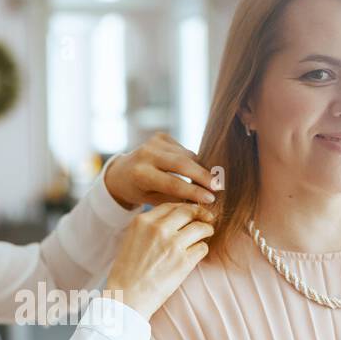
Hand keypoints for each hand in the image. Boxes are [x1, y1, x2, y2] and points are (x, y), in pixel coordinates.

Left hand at [103, 132, 217, 208]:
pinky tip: (195, 170)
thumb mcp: (152, 200)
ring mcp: (153, 142)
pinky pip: (183, 149)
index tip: (211, 199)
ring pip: (186, 155)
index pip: (173, 183)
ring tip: (212, 181)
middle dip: (203, 176)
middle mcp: (146, 154)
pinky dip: (192, 160)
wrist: (121, 173)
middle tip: (219, 186)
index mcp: (141, 174)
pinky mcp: (160, 136)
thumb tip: (203, 202)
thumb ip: (175, 199)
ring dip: (201, 168)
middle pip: (182, 163)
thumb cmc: (138, 191)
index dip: (194, 191)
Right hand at [103, 202, 214, 318]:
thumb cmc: (127, 272)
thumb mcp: (131, 239)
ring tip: (207, 234)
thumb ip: (149, 227)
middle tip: (207, 219)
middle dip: (200, 214)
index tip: (191, 212)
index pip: (171, 206)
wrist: (127, 296)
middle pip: (188, 212)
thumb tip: (174, 219)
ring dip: (206, 230)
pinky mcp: (184, 262)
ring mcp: (172, 244)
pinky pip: (202, 248)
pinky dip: (202, 249)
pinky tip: (196, 254)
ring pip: (200, 228)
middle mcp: (158, 229)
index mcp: (142, 221)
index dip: (185, 208)